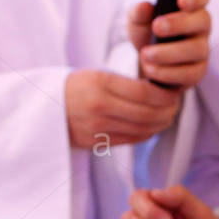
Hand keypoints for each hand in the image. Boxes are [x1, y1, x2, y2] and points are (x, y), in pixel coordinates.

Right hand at [65, 69, 180, 147]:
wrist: (42, 108)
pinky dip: (149, 133)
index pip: (146, 93)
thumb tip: (162, 89)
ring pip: (144, 130)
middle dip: (169, 110)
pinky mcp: (97, 143)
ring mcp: (98, 128)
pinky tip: (153, 125)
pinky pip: (133, 140)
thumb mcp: (97, 74)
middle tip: (176, 104)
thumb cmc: (76, 87)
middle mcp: (100, 107)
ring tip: (168, 114)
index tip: (174, 91)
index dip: (167, 94)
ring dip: (162, 123)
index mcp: (100, 83)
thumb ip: (127, 83)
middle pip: (149, 114)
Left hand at [127, 0, 211, 87]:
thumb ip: (138, 13)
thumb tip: (144, 6)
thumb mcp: (137, 22)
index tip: (180, 0)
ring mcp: (202, 50)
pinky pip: (190, 73)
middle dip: (179, 24)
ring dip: (169, 52)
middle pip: (203, 21)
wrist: (148, 62)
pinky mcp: (198, 71)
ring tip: (146, 54)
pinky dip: (168, 72)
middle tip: (156, 27)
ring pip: (196, 49)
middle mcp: (201, 27)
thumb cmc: (147, 34)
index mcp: (190, 8)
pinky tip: (151, 69)